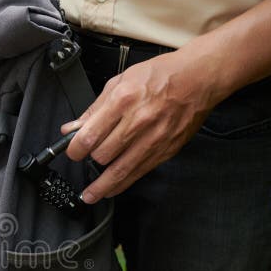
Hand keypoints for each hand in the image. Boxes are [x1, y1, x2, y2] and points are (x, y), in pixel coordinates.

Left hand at [62, 49, 225, 202]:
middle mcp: (138, 122)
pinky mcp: (165, 151)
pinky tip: (112, 189)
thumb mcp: (120, 81)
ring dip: (101, 186)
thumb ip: (95, 108)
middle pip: (103, 155)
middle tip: (85, 160)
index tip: (71, 153)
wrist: (199, 79)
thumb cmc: (161, 76)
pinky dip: (122, 184)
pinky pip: (138, 173)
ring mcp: (153, 139)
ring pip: (120, 171)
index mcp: (123, 100)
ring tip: (90, 195)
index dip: (75, 149)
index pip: (90, 135)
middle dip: (89, 160)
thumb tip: (73, 128)